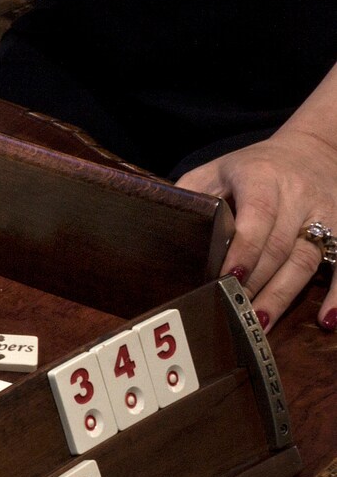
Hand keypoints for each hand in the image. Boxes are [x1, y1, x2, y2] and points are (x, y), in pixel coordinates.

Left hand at [176, 125, 336, 330]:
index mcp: (262, 177)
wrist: (314, 150)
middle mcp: (298, 195)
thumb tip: (157, 227)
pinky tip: (327, 320)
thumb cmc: (252, 169)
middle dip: (254, 283)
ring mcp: (325, 214)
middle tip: (230, 313)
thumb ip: (190, 195)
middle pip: (278, 246)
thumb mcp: (215, 171)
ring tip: (258, 325)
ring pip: (306, 260)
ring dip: (282, 296)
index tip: (228, 276)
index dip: (245, 248)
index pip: (259, 214)